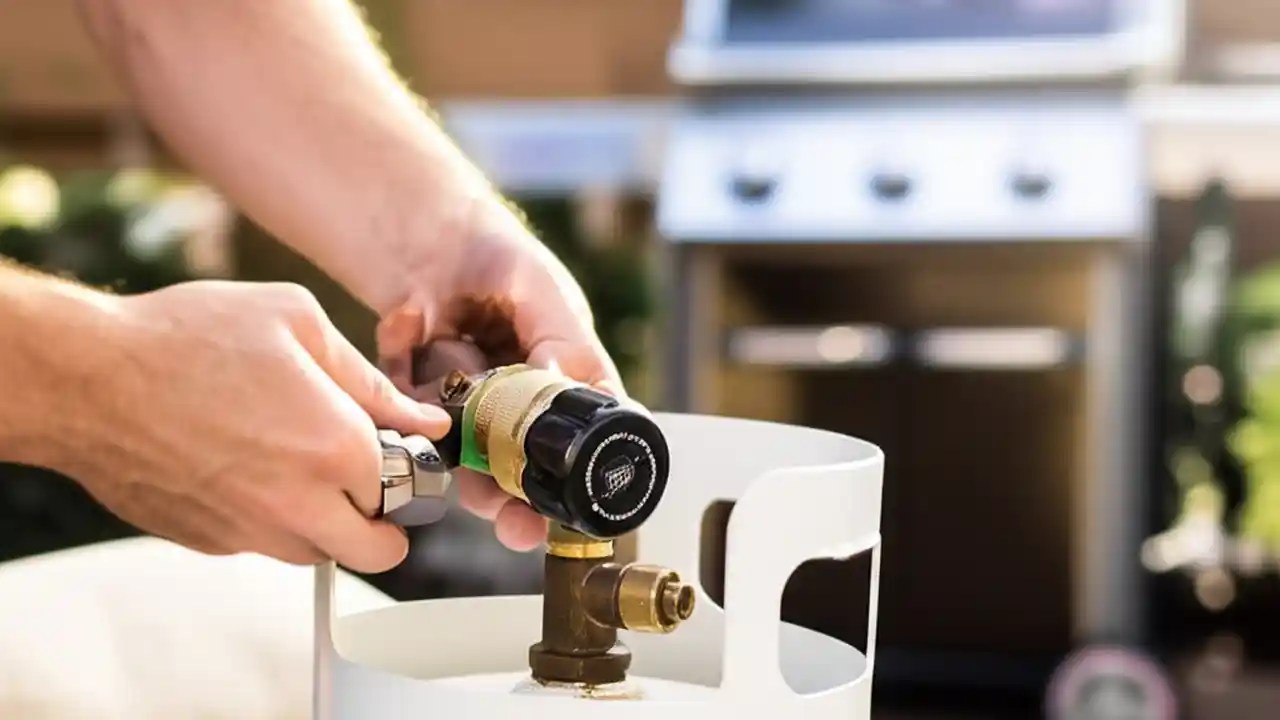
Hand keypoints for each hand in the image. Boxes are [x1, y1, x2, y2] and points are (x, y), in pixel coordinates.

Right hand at [62, 280, 448, 572]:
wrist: (88, 377)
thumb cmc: (189, 337)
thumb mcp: (296, 322)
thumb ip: (368, 379)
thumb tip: (421, 418)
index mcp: (337, 448)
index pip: (405, 485)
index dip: (403, 462)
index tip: (392, 446)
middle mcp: (300, 504)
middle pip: (378, 551)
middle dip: (383, 521)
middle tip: (365, 482)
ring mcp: (251, 531)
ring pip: (319, 553)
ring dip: (325, 522)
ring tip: (294, 463)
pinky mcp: (209, 541)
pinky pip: (262, 544)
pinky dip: (268, 519)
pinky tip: (241, 465)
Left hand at [377, 197, 622, 551]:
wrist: (427, 236)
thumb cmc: (499, 256)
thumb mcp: (544, 292)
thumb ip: (562, 342)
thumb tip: (569, 390)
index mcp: (560, 381)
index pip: (577, 439)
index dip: (573, 479)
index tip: (566, 508)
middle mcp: (514, 405)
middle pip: (520, 468)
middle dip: (516, 501)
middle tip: (519, 527)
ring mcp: (465, 408)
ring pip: (466, 458)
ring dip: (464, 468)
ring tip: (468, 472)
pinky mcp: (415, 401)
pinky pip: (412, 420)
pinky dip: (411, 399)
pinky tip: (414, 341)